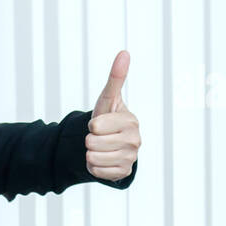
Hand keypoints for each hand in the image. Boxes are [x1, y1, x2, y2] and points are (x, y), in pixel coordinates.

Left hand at [87, 50, 140, 180]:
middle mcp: (135, 140)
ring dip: (90, 153)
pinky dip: (94, 167)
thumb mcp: (109, 98)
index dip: (92, 124)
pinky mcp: (123, 173)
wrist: (111, 142)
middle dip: (90, 139)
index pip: (95, 126)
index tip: (101, 123)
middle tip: (100, 136)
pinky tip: (102, 160)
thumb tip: (124, 52)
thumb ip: (116, 77)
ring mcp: (131, 158)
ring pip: (93, 158)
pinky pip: (97, 172)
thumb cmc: (109, 117)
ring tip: (100, 147)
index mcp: (131, 121)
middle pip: (92, 143)